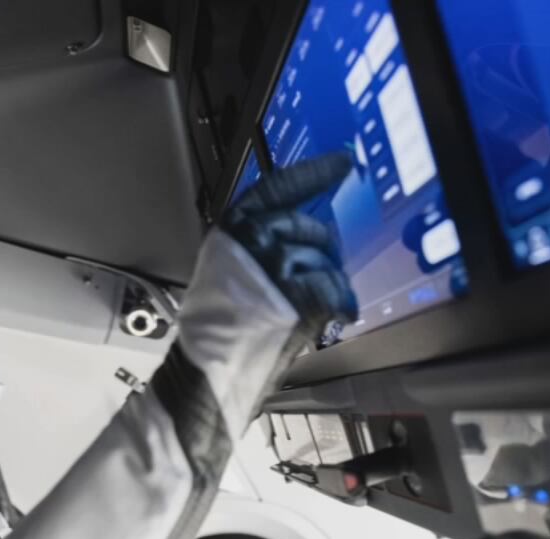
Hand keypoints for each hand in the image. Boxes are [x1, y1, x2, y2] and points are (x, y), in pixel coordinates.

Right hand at [222, 151, 358, 339]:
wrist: (207, 366)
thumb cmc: (214, 324)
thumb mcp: (224, 265)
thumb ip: (258, 240)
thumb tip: (299, 234)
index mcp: (235, 227)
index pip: (281, 187)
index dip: (315, 173)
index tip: (342, 162)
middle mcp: (256, 239)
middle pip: (311, 229)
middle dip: (321, 251)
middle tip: (318, 274)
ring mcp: (279, 267)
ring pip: (326, 261)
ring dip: (329, 283)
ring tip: (314, 303)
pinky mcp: (301, 296)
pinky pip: (337, 289)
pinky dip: (342, 303)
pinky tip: (338, 313)